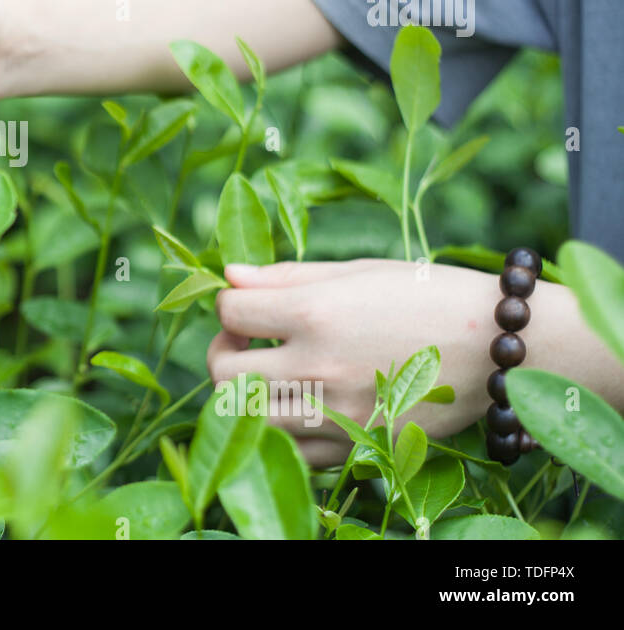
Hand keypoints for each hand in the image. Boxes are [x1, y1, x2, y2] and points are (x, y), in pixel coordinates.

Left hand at [206, 259, 581, 468]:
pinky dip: (280, 430)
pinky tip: (296, 405)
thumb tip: (228, 276)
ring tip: (266, 373)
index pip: (230, 311)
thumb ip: (286, 277)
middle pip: (224, 372)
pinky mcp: (357, 447)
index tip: (245, 303)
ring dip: (243, 395)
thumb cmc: (428, 295)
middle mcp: (318, 366)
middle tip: (245, 340)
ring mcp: (336, 414)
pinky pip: (290, 451)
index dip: (228, 303)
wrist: (501, 346)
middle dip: (223, 351)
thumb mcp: (357, 272)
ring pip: (247, 420)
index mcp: (315, 312)